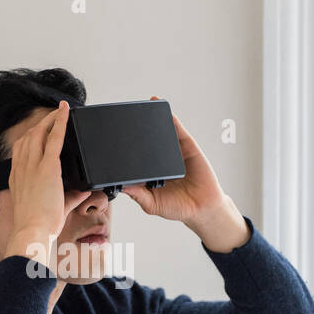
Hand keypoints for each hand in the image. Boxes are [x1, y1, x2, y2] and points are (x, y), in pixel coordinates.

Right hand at [5, 102, 87, 261]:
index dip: (29, 138)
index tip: (38, 131)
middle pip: (28, 137)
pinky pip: (54, 138)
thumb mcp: (56, 209)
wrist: (33, 231)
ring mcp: (33, 166)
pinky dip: (60, 123)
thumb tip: (83, 193)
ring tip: (60, 112)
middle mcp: (22, 169)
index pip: (21, 151)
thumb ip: (70, 198)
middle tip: (52, 116)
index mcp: (19, 179)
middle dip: (40, 124)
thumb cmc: (39, 226)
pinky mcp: (47, 167)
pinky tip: (65, 113)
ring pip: (39, 133)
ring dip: (49, 120)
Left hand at [122, 97, 249, 251]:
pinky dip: (171, 119)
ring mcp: (172, 151)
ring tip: (142, 106)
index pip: (132, 156)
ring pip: (161, 131)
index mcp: (147, 171)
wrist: (202, 207)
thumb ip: (138, 195)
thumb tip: (121, 186)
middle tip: (123, 118)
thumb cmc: (177, 207)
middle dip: (136, 129)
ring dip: (152, 119)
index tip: (110, 139)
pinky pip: (177, 130)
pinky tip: (163, 109)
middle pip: (145, 140)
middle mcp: (158, 159)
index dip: (123, 148)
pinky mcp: (186, 146)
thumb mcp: (152, 204)